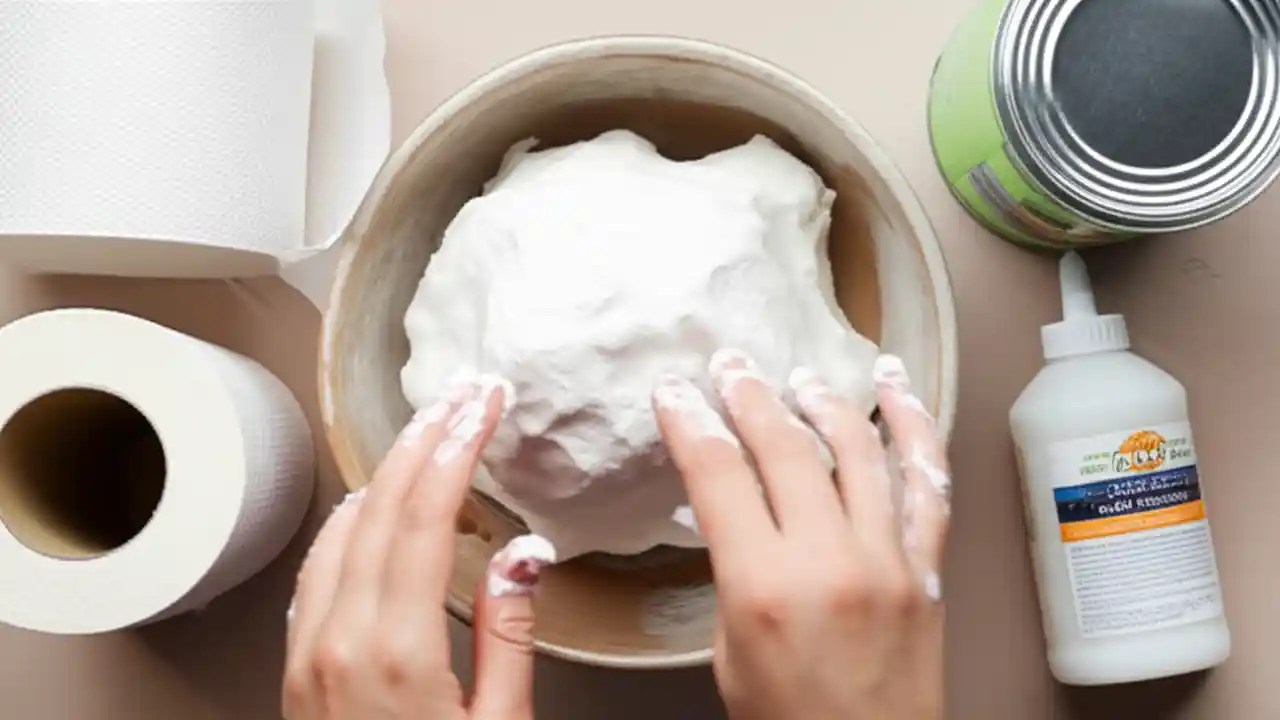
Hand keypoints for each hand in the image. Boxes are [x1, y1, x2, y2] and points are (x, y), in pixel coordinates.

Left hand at [283, 375, 552, 719]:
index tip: (482, 404)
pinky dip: (348, 523)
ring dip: (383, 474)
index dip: (455, 448)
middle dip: (422, 439)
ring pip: (339, 531)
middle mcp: (338, 640)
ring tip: (425, 435)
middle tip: (460, 396)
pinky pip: (316, 571)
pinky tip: (370, 509)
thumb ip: (508, 635)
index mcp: (396, 651)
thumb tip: (524, 555)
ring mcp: (306, 653)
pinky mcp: (297, 668)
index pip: (425, 515)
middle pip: (377, 507)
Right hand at [653, 351, 949, 719]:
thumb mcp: (729, 649)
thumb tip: (738, 509)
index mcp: (762, 587)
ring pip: (857, 450)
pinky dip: (915, 429)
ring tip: (800, 374)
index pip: (716, 475)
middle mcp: (827, 562)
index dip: (688, 422)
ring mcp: (886, 560)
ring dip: (824, 400)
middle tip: (729, 365)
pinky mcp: (926, 570)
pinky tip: (899, 391)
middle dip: (748, 395)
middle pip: (784, 448)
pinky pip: (927, 484)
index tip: (673, 391)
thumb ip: (735, 570)